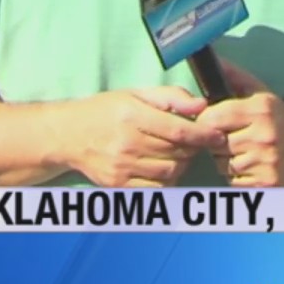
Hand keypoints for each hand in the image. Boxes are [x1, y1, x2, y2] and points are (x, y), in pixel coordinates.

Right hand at [66, 86, 227, 187]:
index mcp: (131, 115)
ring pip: (171, 172)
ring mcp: (121, 166)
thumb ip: (170, 96)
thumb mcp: (135, 94)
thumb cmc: (104, 111)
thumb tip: (201, 106)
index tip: (216, 135)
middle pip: (178, 153)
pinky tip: (163, 167)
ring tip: (177, 153)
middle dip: (193, 148)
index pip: (179, 131)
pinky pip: (156, 188)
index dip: (204, 135)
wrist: (66, 134)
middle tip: (194, 141)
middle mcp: (126, 142)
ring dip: (182, 164)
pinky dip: (167, 180)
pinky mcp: (118, 184)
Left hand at [202, 61, 283, 186]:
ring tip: (240, 150)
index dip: (205, 121)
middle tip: (228, 136)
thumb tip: (212, 59)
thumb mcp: (259, 92)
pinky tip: (248, 164)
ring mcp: (267, 162)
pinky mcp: (267, 182)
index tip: (210, 121)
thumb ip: (234, 76)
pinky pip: (233, 180)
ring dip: (225, 159)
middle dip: (215, 140)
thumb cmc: (277, 117)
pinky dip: (235, 175)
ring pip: (222, 164)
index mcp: (260, 111)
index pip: (212, 118)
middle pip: (215, 143)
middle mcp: (265, 136)